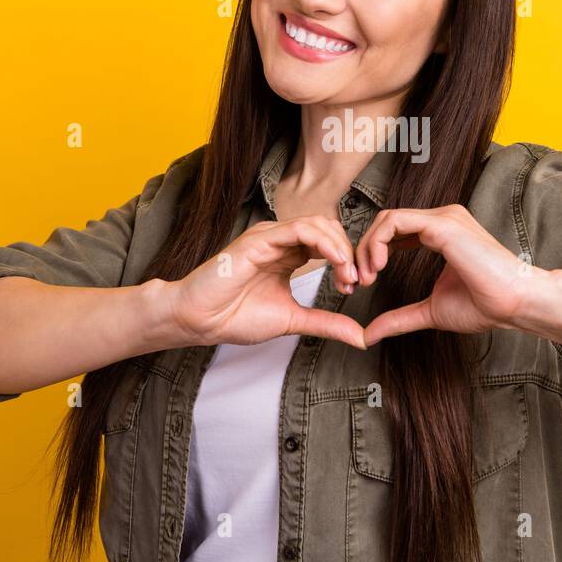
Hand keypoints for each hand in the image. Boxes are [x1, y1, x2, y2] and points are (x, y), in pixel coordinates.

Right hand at [163, 215, 365, 349]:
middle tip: (356, 280)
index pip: (329, 243)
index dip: (347, 262)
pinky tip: (336, 262)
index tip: (353, 288)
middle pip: (329, 229)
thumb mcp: (293, 320)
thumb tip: (360, 337)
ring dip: (340, 247)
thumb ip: (326, 323)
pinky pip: (300, 229)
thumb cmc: (236, 317)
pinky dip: (324, 242)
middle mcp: (281, 241)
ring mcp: (270, 237)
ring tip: (347, 274)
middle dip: (349, 252)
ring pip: (318, 224)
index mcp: (288, 254)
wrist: (201, 320)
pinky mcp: (260, 238)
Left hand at [355, 204, 543, 345]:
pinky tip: (379, 266)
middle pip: (386, 221)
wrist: (515, 304)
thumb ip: (399, 318)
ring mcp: (444, 218)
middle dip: (365, 250)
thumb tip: (369, 335)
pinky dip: (378, 242)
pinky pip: (396, 222)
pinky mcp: (443, 225)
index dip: (374, 253)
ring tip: (368, 275)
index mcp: (441, 233)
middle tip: (360, 280)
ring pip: (388, 218)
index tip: (366, 281)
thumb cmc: (485, 305)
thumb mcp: (430, 312)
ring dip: (368, 247)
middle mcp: (442, 219)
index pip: (395, 230)